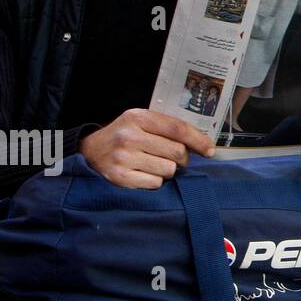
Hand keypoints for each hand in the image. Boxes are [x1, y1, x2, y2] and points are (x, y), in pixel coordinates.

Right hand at [79, 108, 214, 188]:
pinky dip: (154, 181)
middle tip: (171, 157)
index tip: (210, 150)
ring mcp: (123, 157)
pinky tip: (143, 173)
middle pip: (177, 152)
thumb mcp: (142, 121)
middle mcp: (129, 136)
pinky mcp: (119, 177)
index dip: (198, 140)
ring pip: (168, 170)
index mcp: (138, 117)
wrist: (90, 151)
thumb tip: (203, 143)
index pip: (178, 129)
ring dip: (167, 170)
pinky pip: (155, 183)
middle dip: (181, 157)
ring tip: (153, 164)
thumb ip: (168, 127)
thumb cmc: (125, 135)